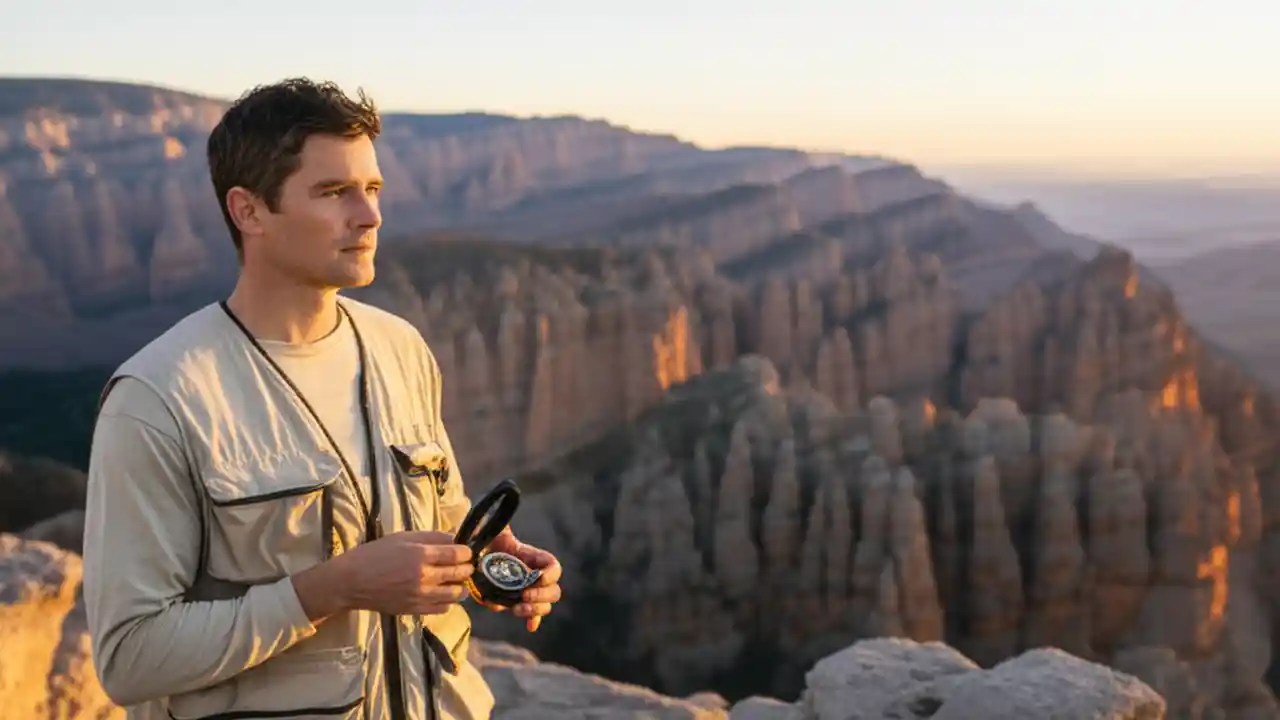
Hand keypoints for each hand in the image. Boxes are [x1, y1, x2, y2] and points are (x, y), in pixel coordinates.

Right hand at [293, 530, 472, 620]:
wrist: (351, 582)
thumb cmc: (374, 554)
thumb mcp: (402, 537)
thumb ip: (430, 537)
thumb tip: (453, 538)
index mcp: (420, 555)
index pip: (457, 554)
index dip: (467, 552)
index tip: (467, 551)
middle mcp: (424, 576)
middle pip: (460, 573)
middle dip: (467, 568)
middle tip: (465, 565)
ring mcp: (421, 596)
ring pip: (456, 594)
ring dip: (461, 586)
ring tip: (457, 581)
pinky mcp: (415, 610)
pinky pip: (443, 608)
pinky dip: (448, 602)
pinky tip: (443, 594)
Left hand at [485, 530, 561, 631]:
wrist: (476, 554)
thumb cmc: (488, 538)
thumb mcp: (494, 529)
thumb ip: (497, 525)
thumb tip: (495, 518)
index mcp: (533, 558)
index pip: (553, 567)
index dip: (550, 574)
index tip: (538, 577)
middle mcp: (534, 576)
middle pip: (553, 590)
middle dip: (542, 595)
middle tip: (525, 595)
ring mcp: (527, 591)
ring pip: (544, 605)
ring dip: (535, 610)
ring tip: (517, 609)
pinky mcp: (516, 603)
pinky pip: (531, 616)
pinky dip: (533, 620)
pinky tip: (530, 627)